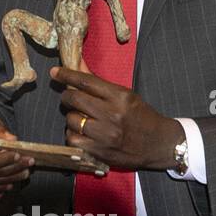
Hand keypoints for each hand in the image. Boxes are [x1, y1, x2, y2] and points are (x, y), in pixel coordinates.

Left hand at [51, 66, 183, 171]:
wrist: (160, 144)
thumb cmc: (142, 117)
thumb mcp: (125, 95)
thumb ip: (98, 82)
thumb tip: (76, 64)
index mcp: (120, 97)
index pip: (86, 81)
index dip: (66, 75)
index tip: (55, 72)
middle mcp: (112, 114)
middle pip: (74, 99)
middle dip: (67, 96)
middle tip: (70, 98)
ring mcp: (105, 135)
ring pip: (71, 120)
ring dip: (72, 118)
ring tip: (83, 119)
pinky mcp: (100, 151)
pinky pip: (73, 139)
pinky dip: (73, 135)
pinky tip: (83, 134)